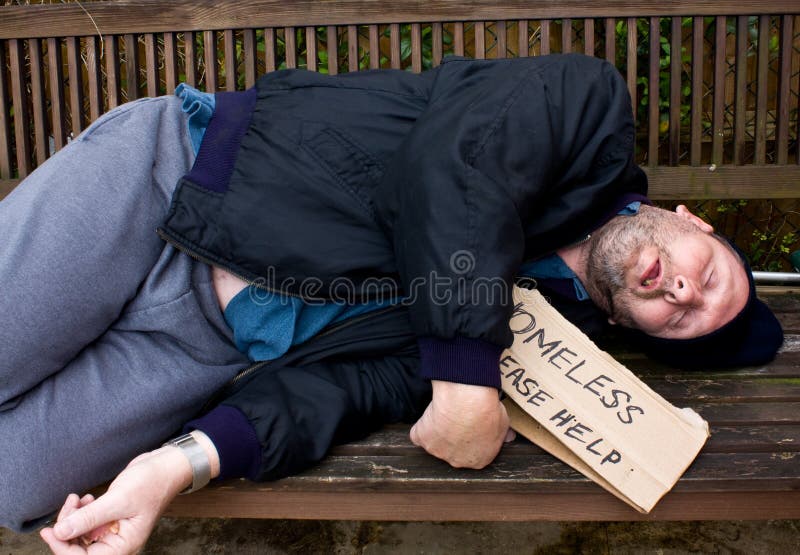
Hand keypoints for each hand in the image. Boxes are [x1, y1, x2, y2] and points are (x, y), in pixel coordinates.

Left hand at [40, 432, 218, 553]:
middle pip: (80, 548)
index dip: (64, 547)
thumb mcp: (118, 500)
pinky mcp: (110, 517)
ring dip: (74, 517)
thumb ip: (88, 518)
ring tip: (78, 499)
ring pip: (81, 534)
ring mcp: (114, 530)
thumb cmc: (152, 483)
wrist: (165, 465)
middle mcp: (118, 541)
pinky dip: (81, 511)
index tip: (50, 531)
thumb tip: (60, 532)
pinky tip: (86, 498)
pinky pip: (87, 522)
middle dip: (69, 528)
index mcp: (124, 545)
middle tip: (69, 506)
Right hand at [410, 380, 513, 468]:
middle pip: (453, 452)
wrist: (467, 401)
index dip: (472, 440)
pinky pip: (418, 436)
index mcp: (479, 460)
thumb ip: (504, 434)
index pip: (474, 454)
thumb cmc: (487, 411)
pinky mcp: (422, 439)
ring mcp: (438, 452)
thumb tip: (510, 437)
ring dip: (438, 432)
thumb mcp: (504, 423)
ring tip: (445, 413)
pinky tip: (429, 417)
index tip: (472, 428)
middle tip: (458, 419)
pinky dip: (421, 428)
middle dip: (454, 439)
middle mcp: (458, 461)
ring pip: (435, 444)